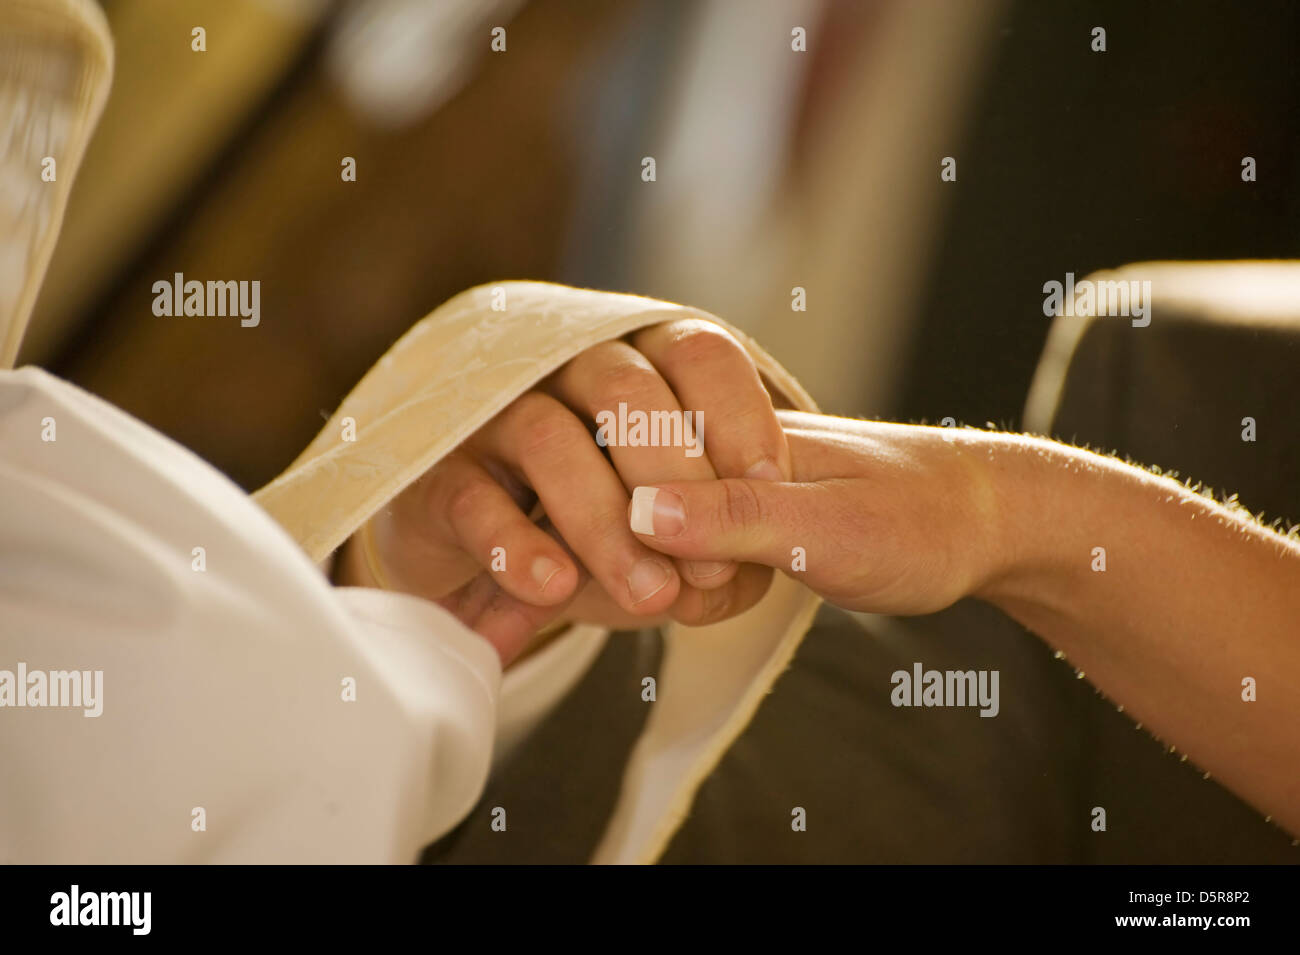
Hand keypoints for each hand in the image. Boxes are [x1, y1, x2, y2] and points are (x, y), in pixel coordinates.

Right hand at [337, 319, 791, 663]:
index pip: (698, 353)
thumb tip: (739, 575)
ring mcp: (496, 416)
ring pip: (549, 438)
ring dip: (606, 524)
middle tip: (709, 565)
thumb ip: (721, 550)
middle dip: (676, 475)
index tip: (766, 488)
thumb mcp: (675, 540)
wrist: (486, 564)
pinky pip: (474, 498)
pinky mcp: (439, 474)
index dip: (739, 415)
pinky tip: (555, 588)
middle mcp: (566, 372)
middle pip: (626, 387)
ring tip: (650, 597)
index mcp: (640, 364)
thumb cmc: (601, 529)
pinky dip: (517, 546)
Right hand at [626, 411, 1002, 615]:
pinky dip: (673, 570)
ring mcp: (716, 467)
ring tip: (707, 595)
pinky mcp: (725, 506)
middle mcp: (717, 429)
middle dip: (639, 541)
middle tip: (707, 587)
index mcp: (742, 413)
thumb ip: (742, 515)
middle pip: (619, 464)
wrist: (983, 523)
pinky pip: (667, 531)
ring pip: (638, 504)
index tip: (705, 573)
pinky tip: (700, 593)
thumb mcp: (836, 529)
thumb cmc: (922, 518)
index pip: (639, 434)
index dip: (645, 513)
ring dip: (653, 561)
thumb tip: (645, 512)